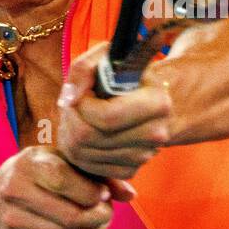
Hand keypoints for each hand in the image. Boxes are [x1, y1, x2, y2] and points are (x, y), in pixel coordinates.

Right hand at [0, 146, 134, 228]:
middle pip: (71, 216)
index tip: (103, 195)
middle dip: (100, 218)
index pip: (65, 181)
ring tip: (101, 225)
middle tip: (108, 214)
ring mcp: (11, 218)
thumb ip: (99, 174)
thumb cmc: (44, 177)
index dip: (92, 192)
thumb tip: (131, 195)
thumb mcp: (65, 164)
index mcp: (28, 163)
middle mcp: (13, 189)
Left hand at [56, 41, 173, 179]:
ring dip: (71, 133)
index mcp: (158, 103)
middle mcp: (155, 134)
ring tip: (79, 116)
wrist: (144, 99)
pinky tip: (85, 132)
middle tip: (74, 105)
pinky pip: (90, 166)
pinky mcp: (129, 170)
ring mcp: (143, 156)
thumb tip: (70, 99)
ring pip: (84, 153)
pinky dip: (79, 150)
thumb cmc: (123, 75)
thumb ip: (83, 69)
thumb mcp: (104, 58)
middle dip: (72, 118)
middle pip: (90, 137)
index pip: (107, 117)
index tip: (82, 93)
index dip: (83, 105)